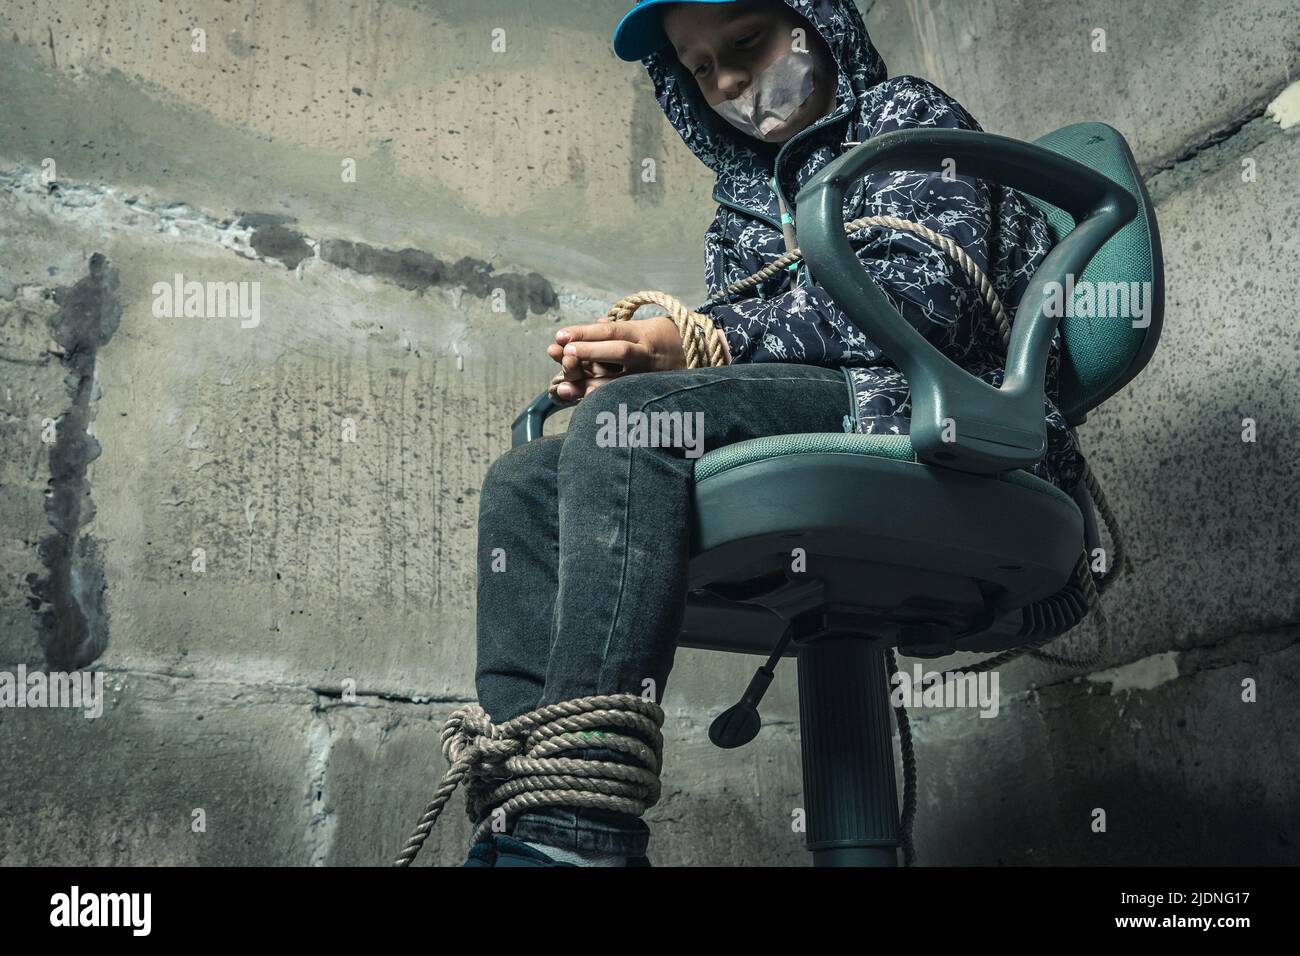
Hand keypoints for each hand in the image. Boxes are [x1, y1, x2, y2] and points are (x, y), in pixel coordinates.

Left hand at [547, 316, 687, 401]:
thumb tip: (597, 324)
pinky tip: (582, 404)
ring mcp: (649, 376)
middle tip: (565, 353)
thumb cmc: (665, 340)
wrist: (698, 358)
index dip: (585, 333)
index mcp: (643, 334)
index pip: (611, 331)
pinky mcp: (649, 393)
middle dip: (590, 352)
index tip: (560, 335)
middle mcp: (646, 355)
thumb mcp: (646, 326)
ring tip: (563, 388)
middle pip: (617, 352)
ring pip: (620, 380)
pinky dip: (602, 401)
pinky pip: (623, 398)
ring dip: (589, 385)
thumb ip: (619, 329)